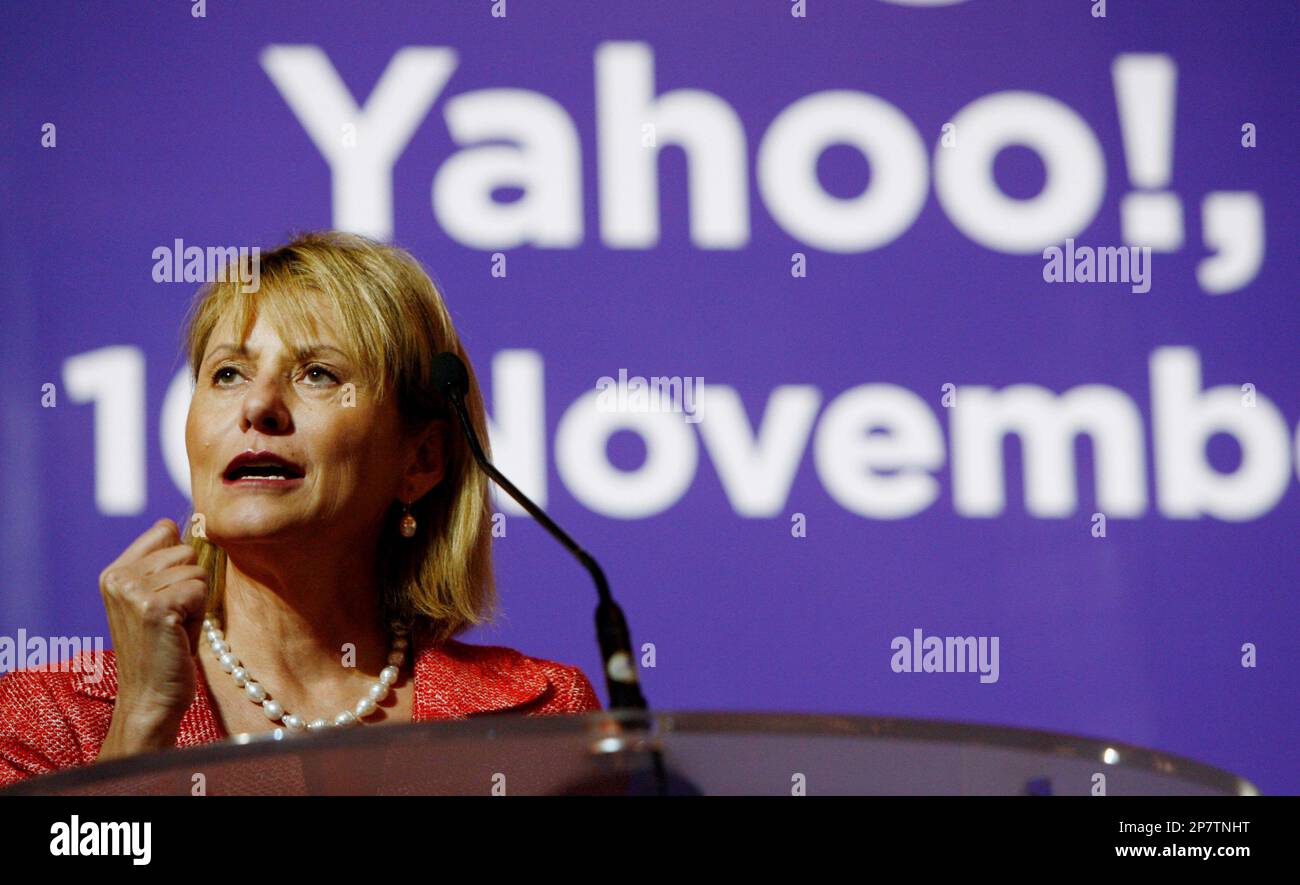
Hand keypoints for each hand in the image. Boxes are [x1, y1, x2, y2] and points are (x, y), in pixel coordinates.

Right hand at [96, 518, 209, 759]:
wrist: (151, 697)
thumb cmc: (163, 648)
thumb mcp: (159, 597)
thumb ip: (165, 562)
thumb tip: (177, 522)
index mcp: (115, 571)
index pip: (165, 530)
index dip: (181, 562)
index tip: (168, 595)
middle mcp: (118, 577)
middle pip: (187, 550)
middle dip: (191, 584)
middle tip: (174, 618)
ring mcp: (133, 591)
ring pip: (197, 570)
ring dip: (196, 601)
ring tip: (176, 628)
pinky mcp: (154, 608)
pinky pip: (200, 590)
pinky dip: (198, 614)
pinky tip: (178, 635)